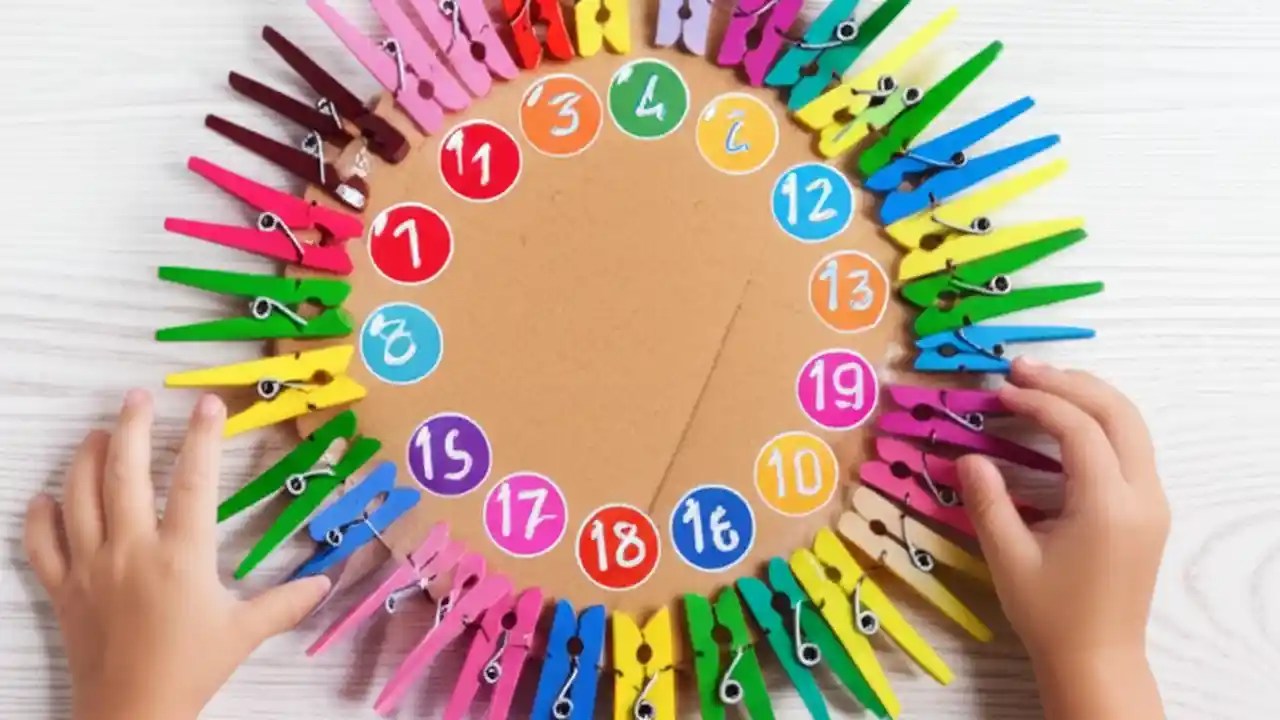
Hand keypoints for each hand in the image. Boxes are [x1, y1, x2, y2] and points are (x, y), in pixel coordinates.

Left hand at [23, 390, 331, 719]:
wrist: (132, 712)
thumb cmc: (191, 669)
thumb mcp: (244, 632)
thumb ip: (285, 602)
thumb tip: (325, 582)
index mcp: (181, 555)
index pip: (195, 480)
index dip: (203, 437)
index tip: (207, 405)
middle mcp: (132, 550)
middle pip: (125, 473)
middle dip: (133, 428)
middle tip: (139, 397)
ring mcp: (92, 567)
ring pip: (79, 496)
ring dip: (88, 458)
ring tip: (101, 433)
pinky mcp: (64, 589)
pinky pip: (43, 544)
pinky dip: (40, 517)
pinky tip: (47, 497)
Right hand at [957, 359, 1168, 718]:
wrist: (1096, 658)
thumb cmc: (1049, 613)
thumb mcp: (1008, 558)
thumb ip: (988, 501)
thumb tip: (967, 456)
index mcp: (1108, 506)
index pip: (1079, 429)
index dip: (1038, 401)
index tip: (1000, 391)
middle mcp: (1142, 496)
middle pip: (1117, 413)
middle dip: (1069, 382)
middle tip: (1020, 369)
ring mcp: (1152, 501)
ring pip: (1131, 424)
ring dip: (1088, 395)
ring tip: (1041, 382)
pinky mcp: (1149, 508)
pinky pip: (1132, 445)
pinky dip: (1100, 419)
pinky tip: (1066, 417)